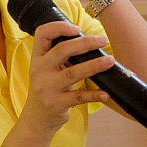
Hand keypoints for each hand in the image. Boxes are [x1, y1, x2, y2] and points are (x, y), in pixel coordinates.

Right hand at [20, 20, 113, 135]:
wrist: (36, 119)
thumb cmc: (47, 89)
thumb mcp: (45, 70)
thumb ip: (59, 56)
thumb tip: (88, 40)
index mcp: (37, 58)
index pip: (42, 34)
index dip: (59, 27)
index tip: (77, 28)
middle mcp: (39, 71)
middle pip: (62, 50)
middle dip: (85, 43)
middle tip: (103, 40)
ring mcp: (47, 88)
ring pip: (73, 73)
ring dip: (94, 65)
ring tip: (110, 60)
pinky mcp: (57, 104)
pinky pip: (79, 97)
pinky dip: (94, 94)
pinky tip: (106, 93)